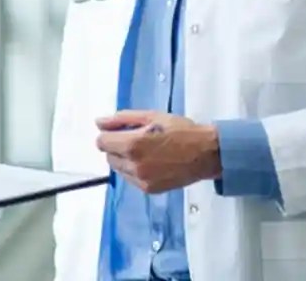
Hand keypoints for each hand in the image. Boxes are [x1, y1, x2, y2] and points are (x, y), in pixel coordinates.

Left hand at [95, 110, 221, 193]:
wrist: (206, 153)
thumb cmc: (181, 131)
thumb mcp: (151, 116)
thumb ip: (122, 119)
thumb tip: (100, 122)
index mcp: (132, 144)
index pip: (102, 142)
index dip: (109, 134)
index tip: (120, 132)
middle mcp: (134, 165)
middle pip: (109, 156)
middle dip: (117, 147)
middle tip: (137, 139)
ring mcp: (141, 180)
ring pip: (118, 169)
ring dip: (125, 159)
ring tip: (146, 151)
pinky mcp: (149, 189)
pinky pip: (130, 179)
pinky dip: (135, 170)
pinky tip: (151, 162)